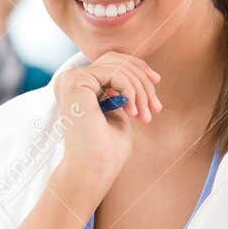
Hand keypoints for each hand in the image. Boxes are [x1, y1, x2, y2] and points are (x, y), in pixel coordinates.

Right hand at [49, 52, 162, 204]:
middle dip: (143, 80)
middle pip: (117, 59)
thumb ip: (123, 89)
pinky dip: (131, 90)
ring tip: (145, 114)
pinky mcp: (75, 82)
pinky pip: (115, 73)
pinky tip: (132, 112)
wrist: (93, 169)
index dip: (138, 68)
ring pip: (119, 66)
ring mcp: (71, 79)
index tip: (156, 83)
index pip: (112, 62)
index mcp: (80, 86)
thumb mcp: (120, 111)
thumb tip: (140, 70)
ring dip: (140, 90)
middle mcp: (71, 79)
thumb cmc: (107, 149)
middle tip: (155, 108)